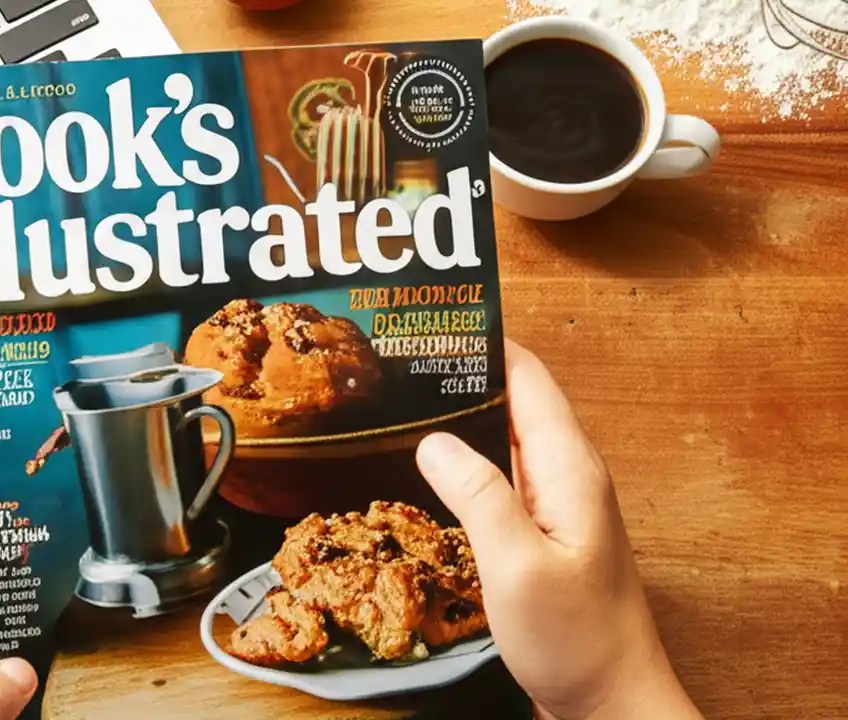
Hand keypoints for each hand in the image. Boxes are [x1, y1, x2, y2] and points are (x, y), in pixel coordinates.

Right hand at [415, 340, 700, 719]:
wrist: (612, 703)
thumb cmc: (576, 641)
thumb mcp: (517, 565)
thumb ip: (478, 496)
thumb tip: (434, 440)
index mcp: (569, 470)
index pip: (529, 379)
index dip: (486, 343)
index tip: (435, 320)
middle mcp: (567, 477)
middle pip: (515, 401)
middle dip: (465, 372)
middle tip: (401, 356)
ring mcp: (556, 505)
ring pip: (505, 439)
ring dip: (463, 416)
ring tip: (403, 399)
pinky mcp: (541, 533)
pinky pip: (501, 477)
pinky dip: (467, 459)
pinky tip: (430, 467)